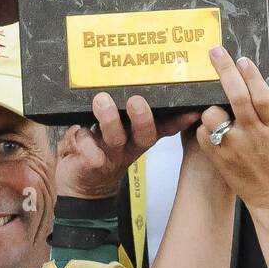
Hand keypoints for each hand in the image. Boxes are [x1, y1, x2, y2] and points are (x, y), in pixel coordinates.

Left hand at [56, 94, 199, 198]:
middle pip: (145, 134)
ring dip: (109, 119)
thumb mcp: (112, 129)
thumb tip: (116, 80)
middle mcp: (130, 146)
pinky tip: (78, 129)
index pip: (164, 127)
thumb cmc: (98, 149)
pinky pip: (89, 149)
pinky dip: (82, 138)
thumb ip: (117, 108)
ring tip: (101, 100)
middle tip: (136, 101)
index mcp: (139, 136)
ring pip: (116, 138)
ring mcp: (113, 156)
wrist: (82, 187)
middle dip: (143, 118)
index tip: (190, 111)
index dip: (177, 121)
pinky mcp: (93, 164)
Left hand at [196, 50, 268, 212]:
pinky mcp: (221, 160)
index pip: (263, 95)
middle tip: (215, 52)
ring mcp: (235, 148)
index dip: (252, 76)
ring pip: (213, 116)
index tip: (242, 59)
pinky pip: (203, 135)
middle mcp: (255, 135)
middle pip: (237, 98)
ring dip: (211, 105)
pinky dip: (204, 126)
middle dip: (225, 71)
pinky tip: (212, 125)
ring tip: (216, 103)